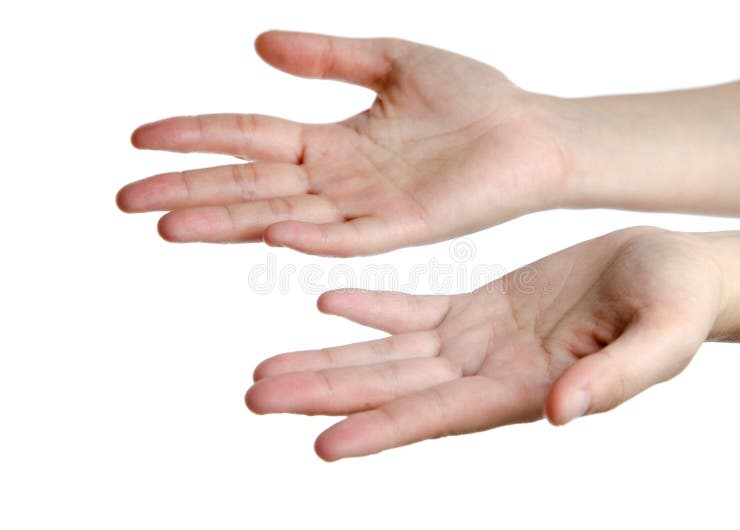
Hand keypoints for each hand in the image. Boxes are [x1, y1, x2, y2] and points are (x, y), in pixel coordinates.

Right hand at [116, 30, 567, 254]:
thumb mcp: (390, 60)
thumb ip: (326, 58)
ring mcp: (369, 207)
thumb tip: (257, 44)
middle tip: (127, 200)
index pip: (250, 138)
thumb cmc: (473, 98)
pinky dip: (311, 234)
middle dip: (189, 190)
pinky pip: (351, 233)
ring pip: (285, 214)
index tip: (141, 137)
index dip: (197, 137)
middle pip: (251, 184)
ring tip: (170, 226)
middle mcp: (340, 180)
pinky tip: (270, 230)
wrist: (532, 132)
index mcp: (334, 141)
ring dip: (228, 219)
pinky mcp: (407, 226)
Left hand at [245, 226, 730, 459]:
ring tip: (266, 369)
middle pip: (392, 391)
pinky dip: (371, 308)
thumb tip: (560, 413)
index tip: (323, 444)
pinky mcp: (479, 311)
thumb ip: (613, 380)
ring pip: (389, 357)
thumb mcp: (660, 338)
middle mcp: (489, 375)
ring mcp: (479, 344)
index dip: (382, 430)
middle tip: (256, 398)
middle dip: (324, 394)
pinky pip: (414, 312)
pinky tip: (328, 300)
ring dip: (329, 360)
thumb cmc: (678, 302)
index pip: (440, 417)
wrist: (672, 270)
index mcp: (526, 389)